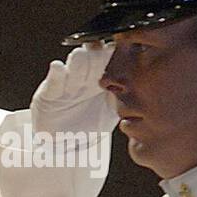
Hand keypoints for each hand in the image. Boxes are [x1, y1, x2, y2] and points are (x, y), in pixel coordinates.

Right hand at [30, 44, 118, 170]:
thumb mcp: (115, 111)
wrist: (67, 145)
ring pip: (75, 64)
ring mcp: (67, 82)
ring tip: (81, 62)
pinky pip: (54, 80)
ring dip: (80, 62)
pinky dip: (56, 73)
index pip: (111, 57)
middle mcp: (85, 75)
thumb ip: (127, 96)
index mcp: (103, 77)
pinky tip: (58, 68)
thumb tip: (148, 84)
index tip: (123, 51)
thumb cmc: (92, 125)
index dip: (116, 52)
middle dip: (98, 55)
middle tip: (102, 58)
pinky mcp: (48, 93)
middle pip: (94, 55)